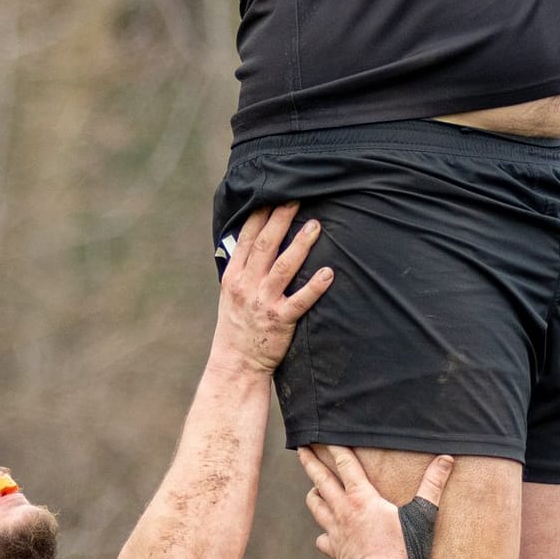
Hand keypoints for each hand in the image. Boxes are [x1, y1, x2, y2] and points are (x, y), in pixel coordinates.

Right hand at [213, 204, 330, 375]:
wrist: (236, 365)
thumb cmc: (237, 327)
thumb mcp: (231, 294)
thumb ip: (242, 269)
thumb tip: (252, 240)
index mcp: (234, 276)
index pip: (246, 238)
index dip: (259, 214)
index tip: (271, 193)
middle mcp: (246, 285)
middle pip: (265, 245)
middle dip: (280, 219)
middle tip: (296, 198)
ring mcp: (263, 302)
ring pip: (284, 267)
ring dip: (301, 245)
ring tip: (316, 226)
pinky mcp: (280, 320)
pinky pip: (300, 300)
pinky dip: (315, 286)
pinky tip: (328, 273)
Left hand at [300, 444, 452, 558]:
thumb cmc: (403, 550)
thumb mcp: (422, 515)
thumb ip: (432, 485)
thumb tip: (446, 459)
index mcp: (362, 497)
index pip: (345, 464)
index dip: (335, 448)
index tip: (325, 436)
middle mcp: (343, 510)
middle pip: (321, 480)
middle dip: (310, 462)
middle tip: (301, 449)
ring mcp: (336, 531)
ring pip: (315, 506)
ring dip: (313, 494)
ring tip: (313, 487)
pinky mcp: (335, 550)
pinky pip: (322, 539)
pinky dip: (322, 534)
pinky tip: (325, 533)